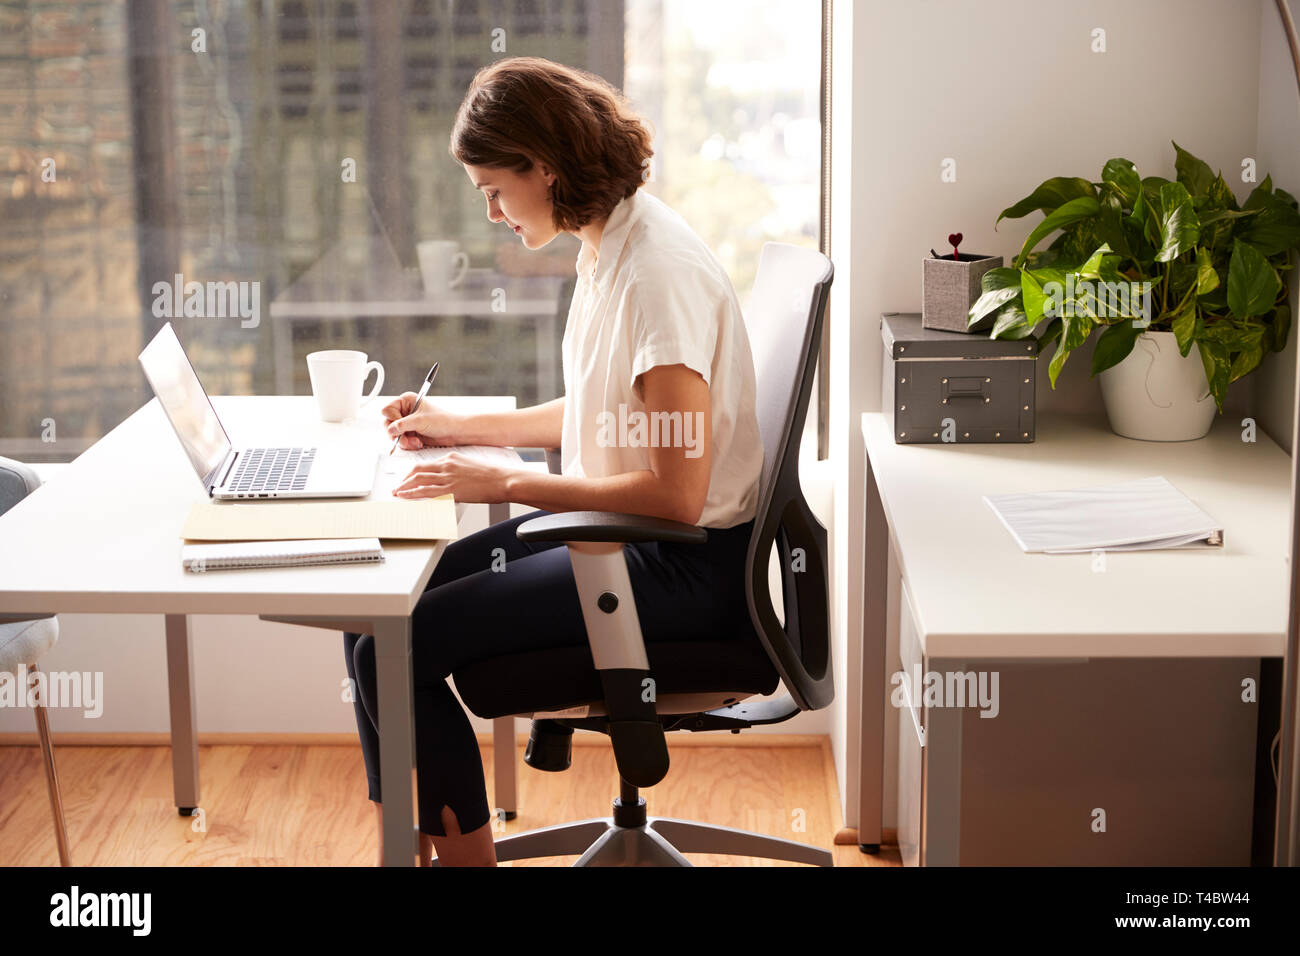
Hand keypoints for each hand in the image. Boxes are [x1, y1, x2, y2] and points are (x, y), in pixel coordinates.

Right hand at [382, 392, 460, 450]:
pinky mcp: (409, 433)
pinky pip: (400, 441)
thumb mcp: (420, 421)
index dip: (392, 419)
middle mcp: (404, 411)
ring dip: (403, 441)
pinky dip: (407, 444)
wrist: (454, 433)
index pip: (387, 409)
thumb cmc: (442, 421)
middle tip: (405, 439)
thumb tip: (390, 430)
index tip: (402, 425)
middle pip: (387, 423)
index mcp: (406, 401)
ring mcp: (406, 423)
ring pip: (393, 434)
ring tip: (416, 442)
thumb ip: (403, 425)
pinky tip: (418, 443)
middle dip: (397, 434)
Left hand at [392, 452, 516, 503]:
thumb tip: (452, 482)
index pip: (428, 463)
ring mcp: (448, 477)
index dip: (415, 471)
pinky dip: (412, 494)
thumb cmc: (493, 476)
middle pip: (418, 469)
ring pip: (418, 479)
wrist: (503, 480)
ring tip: (397, 492)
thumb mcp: (472, 468)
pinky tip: (405, 497)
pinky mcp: (450, 489)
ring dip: (404, 486)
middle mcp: (447, 465)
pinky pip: (425, 491)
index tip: (409, 476)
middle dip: (405, 478)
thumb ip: (458, 472)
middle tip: (399, 485)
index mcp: (452, 457)